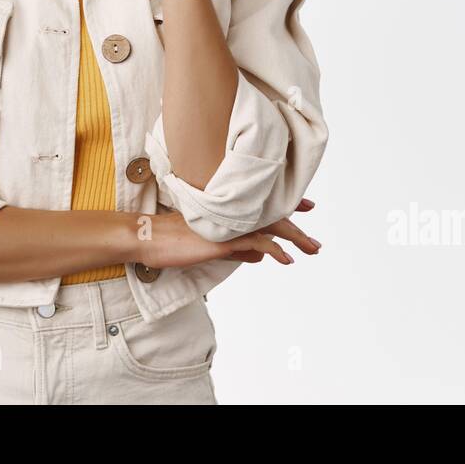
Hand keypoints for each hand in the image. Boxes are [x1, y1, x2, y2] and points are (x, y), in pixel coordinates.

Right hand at [134, 198, 321, 268]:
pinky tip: (286, 260)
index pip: (264, 203)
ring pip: (272, 226)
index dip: (287, 204)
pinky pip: (258, 241)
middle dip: (298, 225)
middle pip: (274, 214)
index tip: (306, 206)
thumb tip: (261, 256)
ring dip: (295, 238)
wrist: (149, 238)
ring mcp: (230, 222)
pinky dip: (275, 250)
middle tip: (315, 239)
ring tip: (311, 249)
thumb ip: (238, 249)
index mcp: (228, 208)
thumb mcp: (212, 244)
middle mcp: (232, 210)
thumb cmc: (174, 240)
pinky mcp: (224, 237)